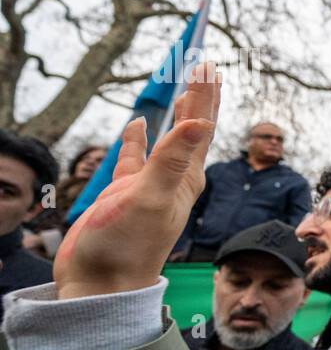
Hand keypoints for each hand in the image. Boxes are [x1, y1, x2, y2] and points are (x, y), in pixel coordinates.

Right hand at [55, 63, 220, 298]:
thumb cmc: (127, 245)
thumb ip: (173, 158)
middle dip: (200, 98)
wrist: (101, 284)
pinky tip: (136, 125)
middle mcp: (175, 179)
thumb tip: (203, 121)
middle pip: (193, 129)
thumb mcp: (152, 196)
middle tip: (206, 67)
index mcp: (187, 177)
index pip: (202, 125)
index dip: (205, 94)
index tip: (210, 65)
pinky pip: (136, 159)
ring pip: (168, 140)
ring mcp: (150, 186)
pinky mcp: (126, 194)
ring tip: (182, 89)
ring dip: (176, 115)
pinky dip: (137, 140)